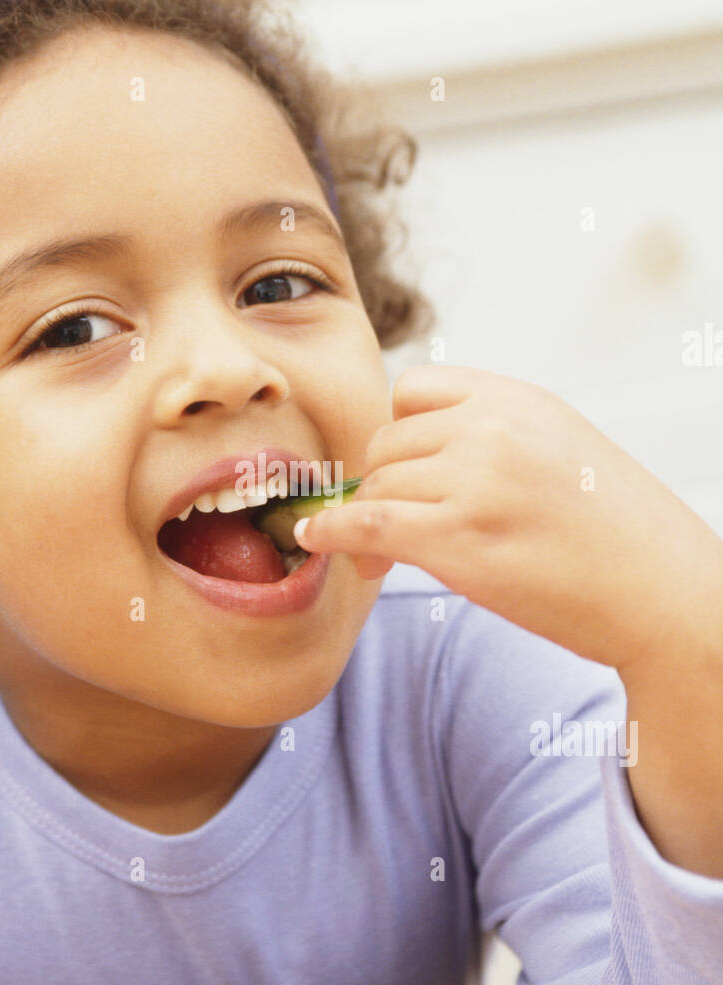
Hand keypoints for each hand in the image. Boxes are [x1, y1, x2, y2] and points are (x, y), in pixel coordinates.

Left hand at [296, 365, 721, 671]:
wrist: (666, 595)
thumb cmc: (619, 534)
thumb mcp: (563, 448)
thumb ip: (496, 437)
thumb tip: (418, 456)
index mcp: (518, 399)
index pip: (415, 389)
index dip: (396, 433)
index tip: (398, 470)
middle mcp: (493, 428)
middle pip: (387, 442)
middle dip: (380, 485)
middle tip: (382, 529)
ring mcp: (475, 481)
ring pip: (377, 487)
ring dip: (366, 523)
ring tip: (378, 560)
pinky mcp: (459, 540)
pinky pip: (366, 524)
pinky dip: (333, 534)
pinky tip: (317, 543)